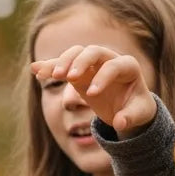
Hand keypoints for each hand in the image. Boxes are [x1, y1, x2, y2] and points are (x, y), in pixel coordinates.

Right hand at [31, 45, 156, 135]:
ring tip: (53, 76)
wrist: (127, 105)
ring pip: (75, 53)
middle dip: (80, 62)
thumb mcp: (139, 114)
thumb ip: (130, 117)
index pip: (113, 65)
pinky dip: (49, 66)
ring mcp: (92, 64)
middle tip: (69, 77)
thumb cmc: (135, 108)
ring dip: (63, 62)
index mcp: (128, 67)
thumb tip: (120, 123)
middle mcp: (109, 59)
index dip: (102, 78)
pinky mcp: (78, 71)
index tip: (92, 94)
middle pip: (92, 51)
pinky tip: (35, 70)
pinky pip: (62, 65)